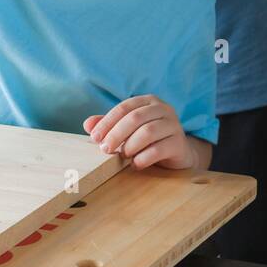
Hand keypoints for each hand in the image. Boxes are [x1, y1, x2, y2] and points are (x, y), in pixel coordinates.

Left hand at [83, 95, 197, 169]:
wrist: (177, 153)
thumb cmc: (148, 139)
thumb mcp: (127, 131)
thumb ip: (109, 126)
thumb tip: (87, 124)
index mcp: (148, 101)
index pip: (124, 107)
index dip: (107, 122)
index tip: (94, 137)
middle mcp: (163, 109)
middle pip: (135, 118)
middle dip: (116, 134)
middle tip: (105, 149)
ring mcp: (174, 125)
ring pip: (148, 132)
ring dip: (130, 145)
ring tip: (123, 156)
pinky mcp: (179, 143)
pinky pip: (160, 149)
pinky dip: (144, 158)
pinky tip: (136, 165)